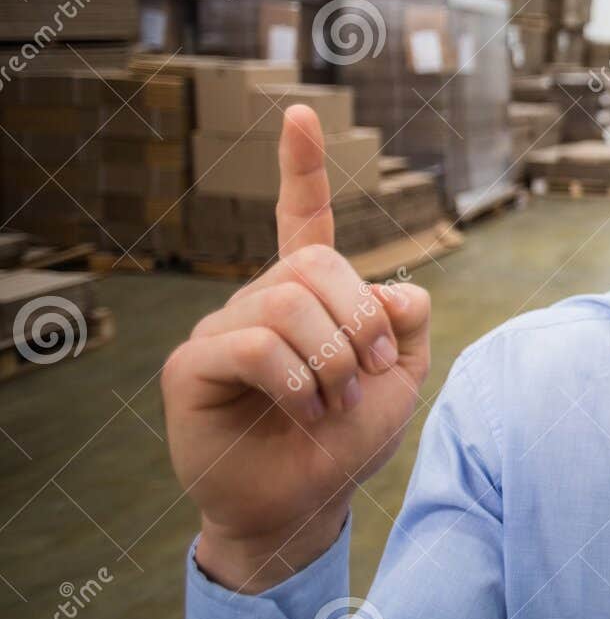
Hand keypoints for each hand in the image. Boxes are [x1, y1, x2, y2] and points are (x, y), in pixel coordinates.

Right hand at [162, 106, 430, 592]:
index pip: (303, 217)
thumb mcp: (403, 377)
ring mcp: (222, 329)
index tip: (300, 113)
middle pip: (315, 264)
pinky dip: (296, 381)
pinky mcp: (192, 365)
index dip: (302, 166)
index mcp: (310, 293)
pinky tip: (306, 411)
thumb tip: (396, 288)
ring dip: (333, 360)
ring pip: (287, 302)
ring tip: (338, 403)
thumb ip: (408, 322)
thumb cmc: (348, 439)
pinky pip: (252, 345)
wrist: (307, 505)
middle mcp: (261, 300)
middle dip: (361, 321)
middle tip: (375, 374)